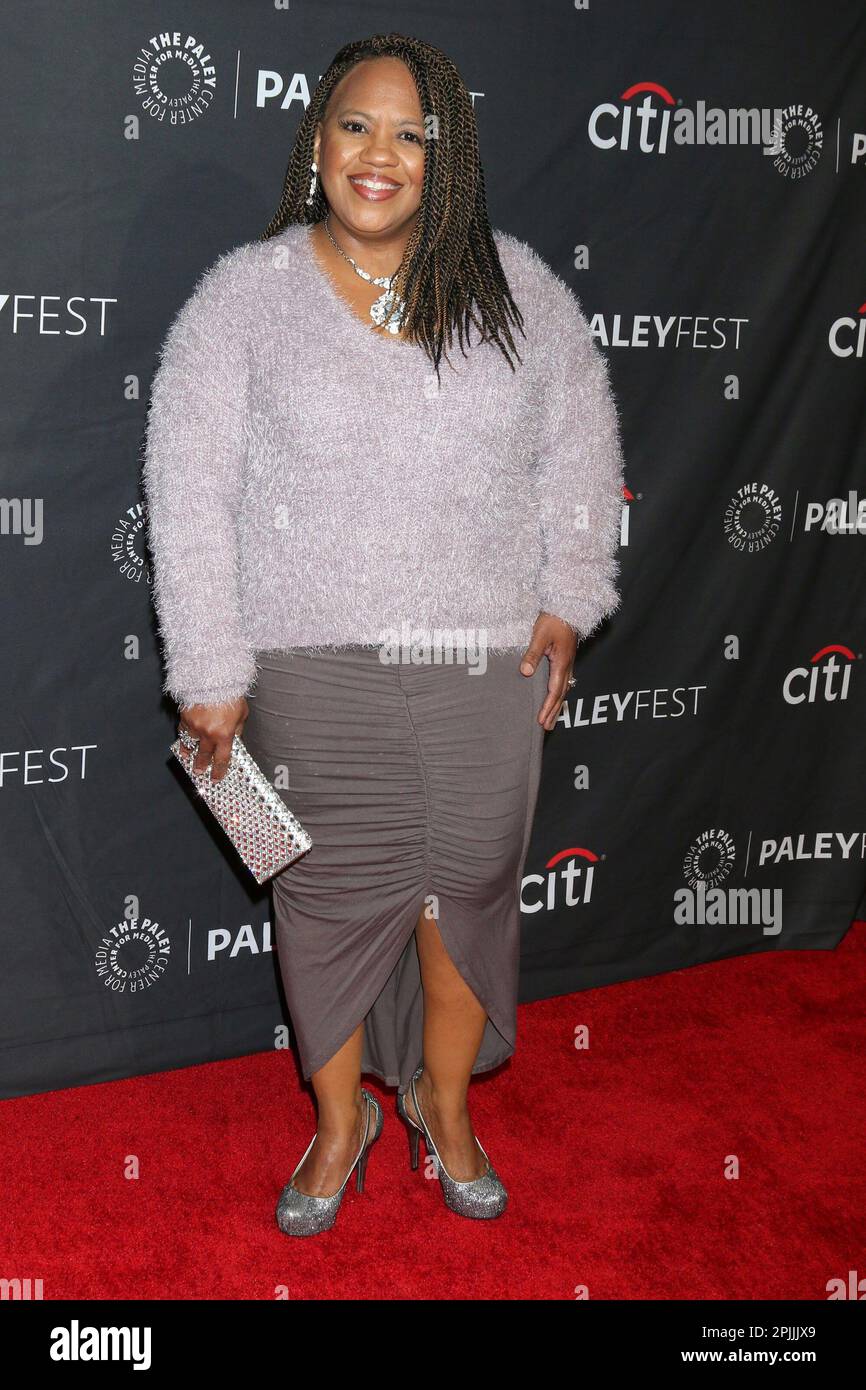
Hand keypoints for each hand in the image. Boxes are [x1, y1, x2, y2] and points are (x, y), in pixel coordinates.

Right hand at [178, 698, 248, 782]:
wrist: (214, 677)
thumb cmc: (230, 693)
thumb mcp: (241, 714)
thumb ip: (237, 729)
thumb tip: (235, 738)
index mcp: (224, 734)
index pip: (222, 759)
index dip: (219, 771)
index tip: (216, 777)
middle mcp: (208, 733)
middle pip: (203, 756)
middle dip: (201, 766)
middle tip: (199, 771)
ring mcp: (194, 726)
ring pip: (190, 744)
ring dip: (189, 752)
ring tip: (187, 757)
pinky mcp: (184, 717)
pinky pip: (183, 730)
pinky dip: (184, 735)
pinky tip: (184, 738)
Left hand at [519, 612, 576, 730]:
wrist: (568, 607)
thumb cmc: (553, 619)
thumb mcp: (540, 635)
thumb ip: (532, 653)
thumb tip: (525, 672)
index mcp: (561, 663)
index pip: (554, 691)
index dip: (547, 707)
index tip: (540, 721)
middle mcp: (567, 666)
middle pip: (561, 695)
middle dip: (553, 712)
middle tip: (546, 728)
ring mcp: (568, 663)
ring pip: (564, 690)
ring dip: (557, 705)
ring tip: (551, 719)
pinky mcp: (566, 659)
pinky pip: (564, 682)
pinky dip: (559, 694)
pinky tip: (556, 697)